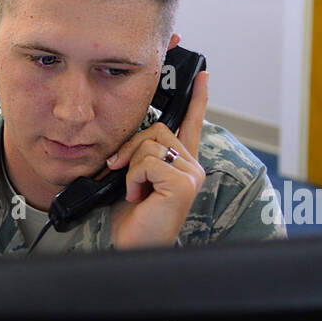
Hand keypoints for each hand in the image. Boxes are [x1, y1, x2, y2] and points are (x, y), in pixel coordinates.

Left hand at [107, 71, 208, 249]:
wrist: (132, 245)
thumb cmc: (132, 216)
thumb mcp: (134, 176)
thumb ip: (141, 154)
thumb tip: (133, 138)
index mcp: (180, 163)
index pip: (191, 124)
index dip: (197, 99)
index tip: (202, 75)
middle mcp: (191, 166)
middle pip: (157, 128)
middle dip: (131, 147)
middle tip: (119, 169)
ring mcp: (191, 174)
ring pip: (150, 143)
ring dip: (131, 167)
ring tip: (136, 191)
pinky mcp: (183, 183)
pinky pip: (148, 161)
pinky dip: (134, 177)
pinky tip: (140, 196)